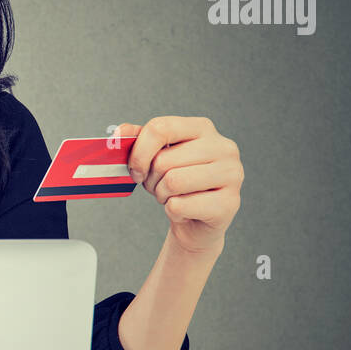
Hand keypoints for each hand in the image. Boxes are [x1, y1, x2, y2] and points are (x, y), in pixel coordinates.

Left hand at [113, 116, 242, 254]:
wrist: (196, 221)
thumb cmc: (176, 185)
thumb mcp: (155, 157)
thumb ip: (136, 140)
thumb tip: (119, 134)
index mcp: (202, 128)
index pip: (160, 128)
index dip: (139, 152)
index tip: (136, 170)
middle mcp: (223, 147)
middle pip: (164, 160)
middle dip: (151, 180)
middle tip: (160, 187)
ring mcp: (232, 174)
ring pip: (173, 182)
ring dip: (162, 195)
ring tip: (172, 196)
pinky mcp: (229, 203)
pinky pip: (180, 206)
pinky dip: (173, 212)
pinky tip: (185, 210)